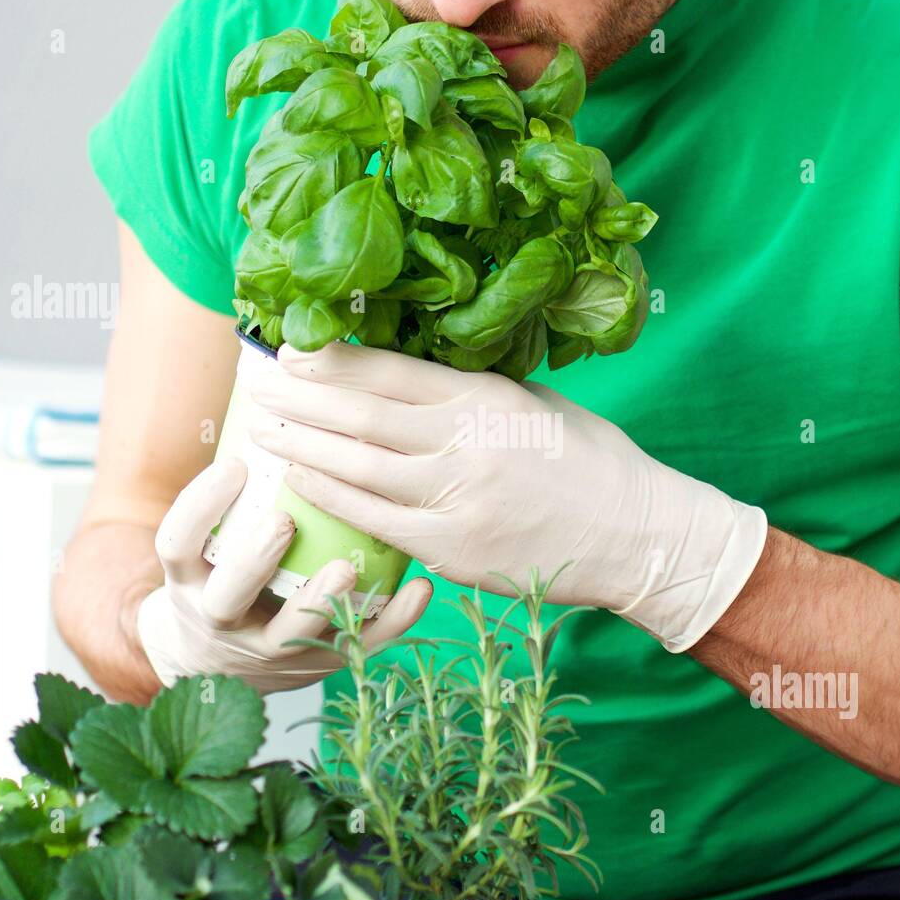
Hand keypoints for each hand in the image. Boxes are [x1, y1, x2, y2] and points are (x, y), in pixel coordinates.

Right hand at [135, 457, 431, 693]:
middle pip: (226, 597)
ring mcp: (268, 648)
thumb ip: (229, 490)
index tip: (236, 464)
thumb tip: (269, 388)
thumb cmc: (224, 570)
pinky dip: (392, 619)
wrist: (221, 661)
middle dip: (253, 562)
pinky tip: (420, 587)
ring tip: (346, 567)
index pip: (179, 542)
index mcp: (189, 576)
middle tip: (284, 522)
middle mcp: (220, 617)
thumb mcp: (207, 539)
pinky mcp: (319, 664)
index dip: (201, 506)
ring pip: (290, 632)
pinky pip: (358, 646)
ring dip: (320, 600)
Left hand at [248, 342, 766, 651]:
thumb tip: (412, 376)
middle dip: (303, 399)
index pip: (392, 373)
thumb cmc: (592, 462)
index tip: (294, 349)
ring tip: (265, 430)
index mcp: (487, 399)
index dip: (335, 361)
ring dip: (304, 447)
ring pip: (358, 468)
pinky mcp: (454, 550)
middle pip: (362, 416)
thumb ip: (474, 392)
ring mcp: (456, 500)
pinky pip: (376, 522)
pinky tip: (301, 484)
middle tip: (261, 384)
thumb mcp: (537, 403)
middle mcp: (465, 444)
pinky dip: (332, 500)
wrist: (638, 536)